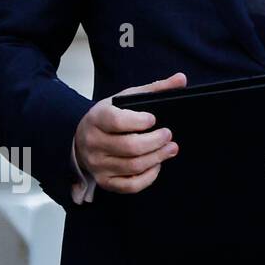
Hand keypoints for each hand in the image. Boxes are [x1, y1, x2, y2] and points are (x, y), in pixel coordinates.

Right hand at [75, 72, 183, 193]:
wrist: (83, 138)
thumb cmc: (109, 117)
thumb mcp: (125, 98)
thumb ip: (154, 89)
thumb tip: (181, 79)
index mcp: (97, 118)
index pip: (117, 121)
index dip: (139, 121)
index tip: (154, 119)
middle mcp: (94, 143)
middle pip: (129, 147)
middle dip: (155, 141)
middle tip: (169, 135)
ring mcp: (98, 165)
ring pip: (132, 166)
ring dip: (157, 157)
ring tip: (171, 148)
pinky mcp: (105, 181)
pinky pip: (129, 186)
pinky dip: (148, 177)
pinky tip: (157, 165)